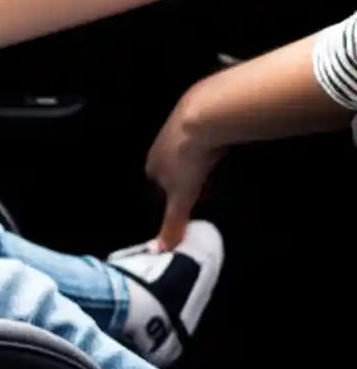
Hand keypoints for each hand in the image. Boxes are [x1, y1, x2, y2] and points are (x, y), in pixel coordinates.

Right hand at [147, 92, 226, 250]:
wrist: (201, 119)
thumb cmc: (187, 162)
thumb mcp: (181, 199)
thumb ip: (171, 224)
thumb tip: (158, 252)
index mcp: (151, 167)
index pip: (158, 187)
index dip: (175, 196)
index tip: (192, 202)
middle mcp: (157, 148)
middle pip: (170, 168)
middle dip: (185, 178)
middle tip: (205, 188)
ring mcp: (173, 130)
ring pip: (183, 152)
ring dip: (194, 160)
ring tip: (212, 168)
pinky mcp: (190, 116)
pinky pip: (197, 137)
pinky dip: (205, 145)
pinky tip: (217, 148)